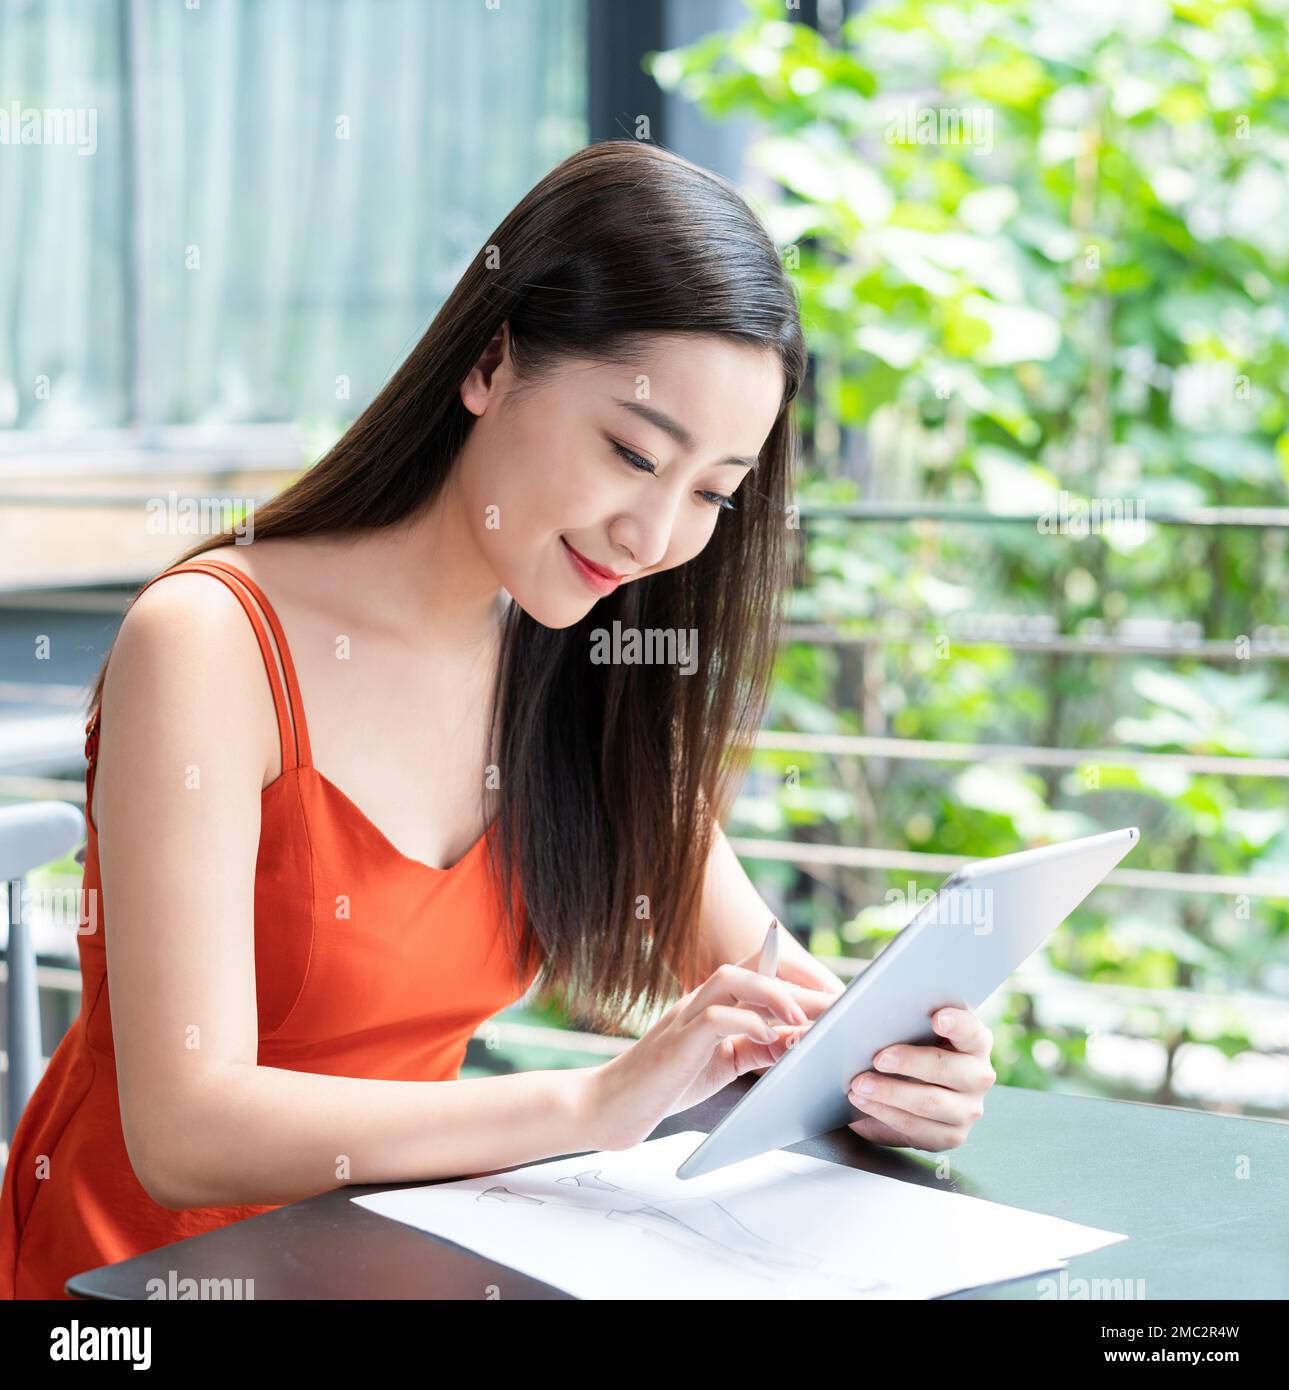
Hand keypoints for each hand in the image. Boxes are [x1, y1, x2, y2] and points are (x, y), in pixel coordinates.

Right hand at [585, 951, 837, 1150]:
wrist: (610, 1106)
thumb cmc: (664, 1085)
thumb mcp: (721, 1063)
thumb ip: (755, 1047)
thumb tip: (796, 1040)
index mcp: (709, 1003)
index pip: (756, 971)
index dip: (794, 975)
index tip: (833, 995)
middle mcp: (697, 1000)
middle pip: (751, 968)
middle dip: (797, 985)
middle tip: (837, 1007)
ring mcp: (685, 1016)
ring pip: (732, 977)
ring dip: (774, 994)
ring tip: (803, 1021)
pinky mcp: (678, 1040)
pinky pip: (717, 1016)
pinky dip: (750, 1023)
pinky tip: (771, 1040)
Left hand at [846, 1006, 995, 1151]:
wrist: (902, 1085)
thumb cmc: (903, 1044)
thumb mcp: (900, 1024)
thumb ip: (880, 1011)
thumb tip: (830, 1004)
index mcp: (974, 1039)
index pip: (972, 1029)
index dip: (957, 1023)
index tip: (936, 1018)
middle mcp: (979, 1074)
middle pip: (950, 1068)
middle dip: (911, 1062)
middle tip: (878, 1058)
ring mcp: (968, 1108)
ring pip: (931, 1102)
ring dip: (891, 1093)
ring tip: (859, 1085)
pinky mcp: (951, 1135)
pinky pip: (919, 1128)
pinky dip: (887, 1115)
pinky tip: (865, 1103)